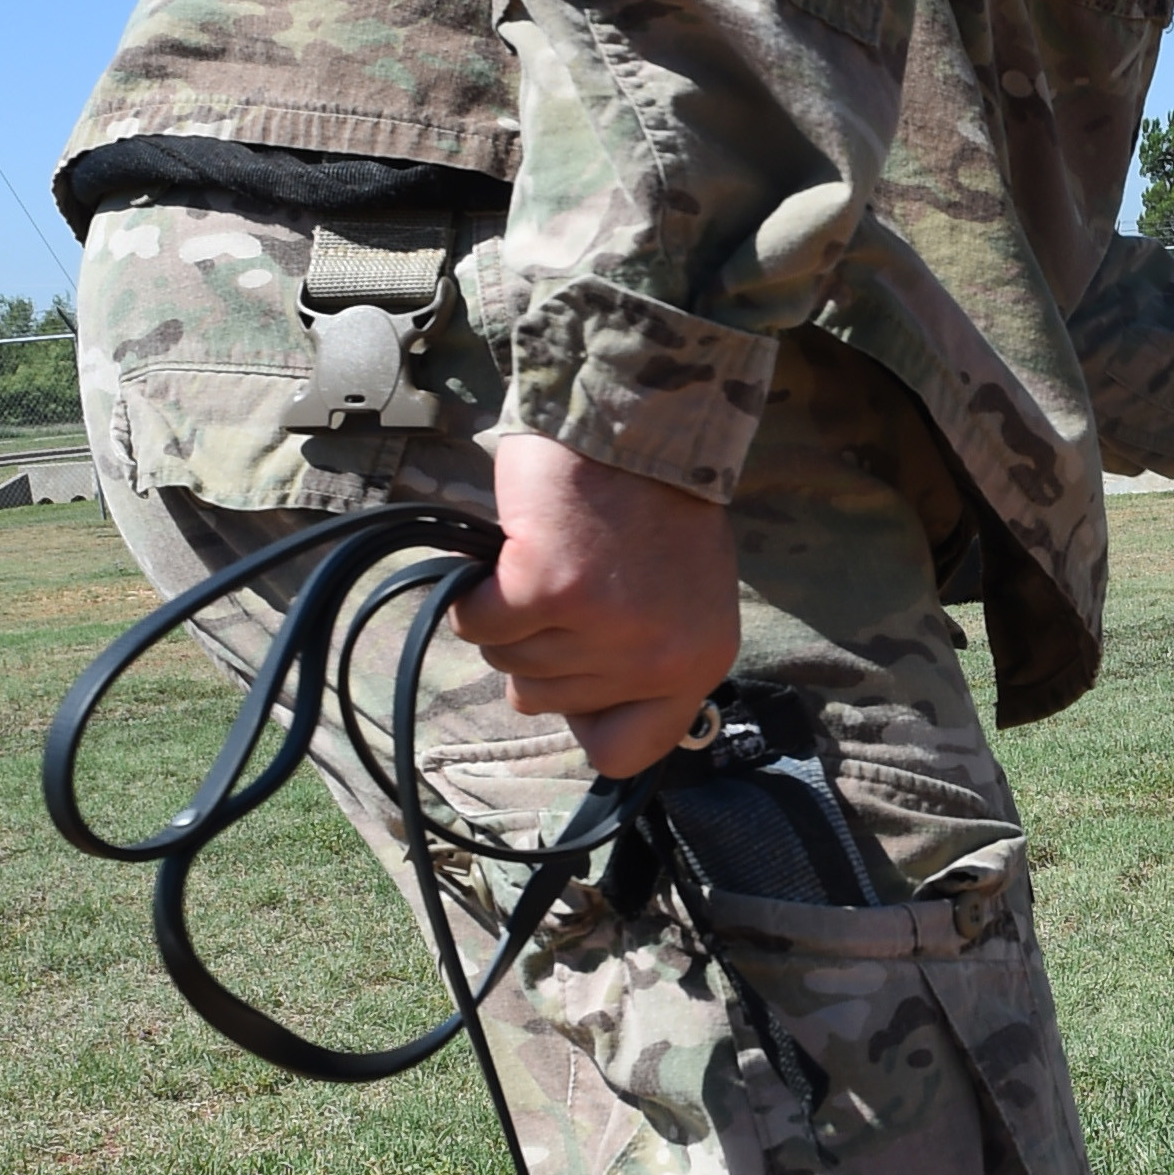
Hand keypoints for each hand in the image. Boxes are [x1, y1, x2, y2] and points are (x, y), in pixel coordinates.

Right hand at [451, 431, 740, 775]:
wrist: (633, 421)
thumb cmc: (653, 505)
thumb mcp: (681, 599)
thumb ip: (644, 660)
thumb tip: (580, 715)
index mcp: (697, 664)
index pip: (628, 752)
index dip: (587, 721)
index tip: (577, 684)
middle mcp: (656, 658)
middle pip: (549, 702)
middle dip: (541, 646)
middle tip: (570, 582)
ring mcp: (602, 627)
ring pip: (509, 664)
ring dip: (511, 613)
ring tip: (550, 556)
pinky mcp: (547, 589)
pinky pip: (479, 625)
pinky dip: (476, 590)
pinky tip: (510, 552)